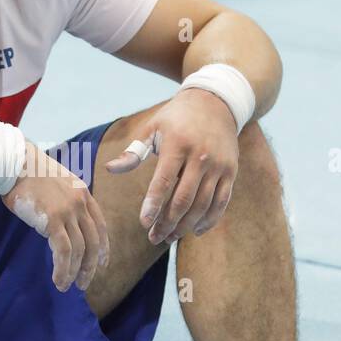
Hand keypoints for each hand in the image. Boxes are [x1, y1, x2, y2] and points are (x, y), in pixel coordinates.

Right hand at [1, 144, 109, 291]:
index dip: (103, 248)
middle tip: (83, 284)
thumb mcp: (55, 185)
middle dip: (90, 266)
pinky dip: (63, 269)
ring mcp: (68, 211)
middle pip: (93, 242)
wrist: (14, 163)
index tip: (101, 264)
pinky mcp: (53, 220)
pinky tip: (58, 280)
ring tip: (65, 286)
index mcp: (83, 194)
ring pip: (79, 250)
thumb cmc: (27, 174)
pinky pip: (64, 252)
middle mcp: (80, 203)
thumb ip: (64, 202)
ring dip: (74, 272)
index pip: (100, 226)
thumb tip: (61, 227)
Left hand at [105, 88, 238, 244]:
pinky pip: (221, 202)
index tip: (144, 223)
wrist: (215, 102)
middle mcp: (201, 156)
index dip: (154, 204)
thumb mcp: (153, 128)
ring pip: (203, 204)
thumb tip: (109, 169)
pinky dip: (209, 220)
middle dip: (168, 222)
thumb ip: (133, 152)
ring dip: (185, 225)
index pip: (164, 180)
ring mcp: (218, 165)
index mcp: (178, 144)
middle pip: (184, 198)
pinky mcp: (231, 171)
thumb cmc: (176, 118)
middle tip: (153, 237)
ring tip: (169, 237)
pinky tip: (194, 230)